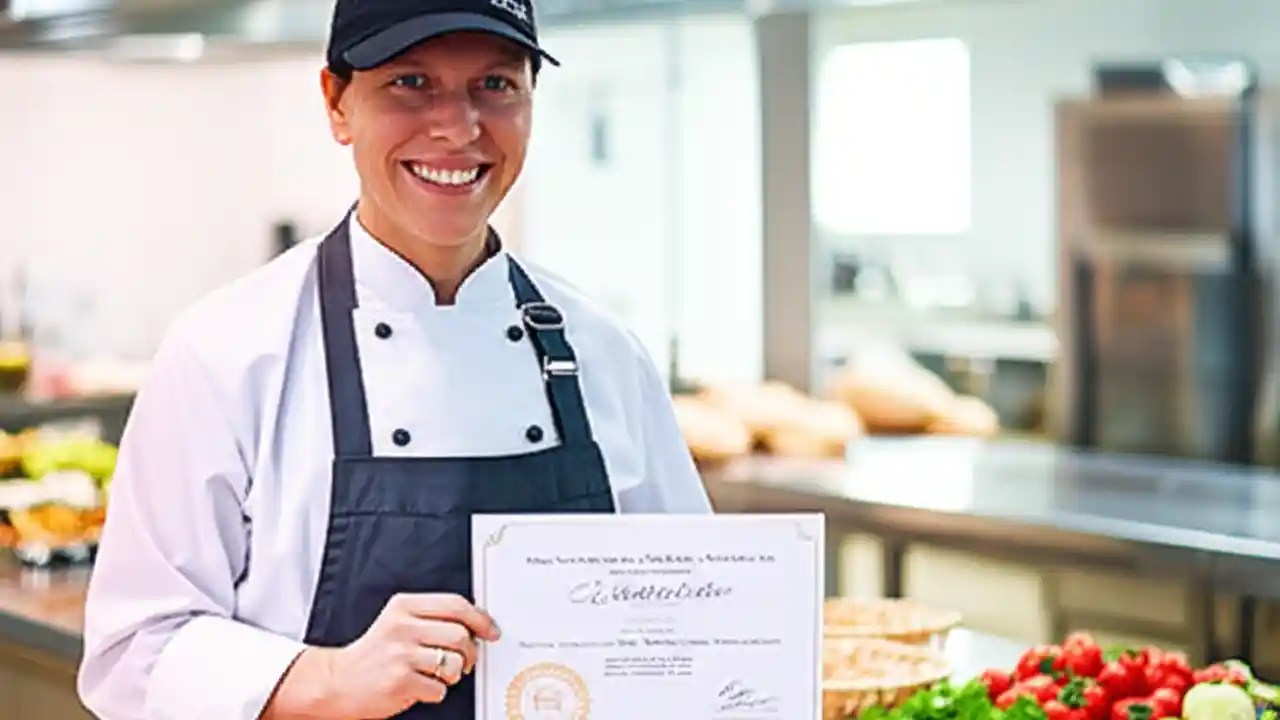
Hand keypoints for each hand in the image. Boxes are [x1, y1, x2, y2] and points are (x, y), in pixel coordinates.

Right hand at [263, 593, 500, 719]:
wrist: (337, 682)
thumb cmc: (374, 654)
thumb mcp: (398, 622)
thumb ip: (431, 618)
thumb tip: (476, 625)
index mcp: (404, 606)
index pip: (456, 605)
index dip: (480, 619)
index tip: (491, 631)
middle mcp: (402, 627)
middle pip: (460, 635)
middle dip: (469, 653)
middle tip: (464, 661)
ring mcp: (400, 654)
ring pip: (453, 663)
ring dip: (453, 674)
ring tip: (438, 674)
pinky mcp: (400, 681)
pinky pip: (439, 688)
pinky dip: (436, 692)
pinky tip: (420, 687)